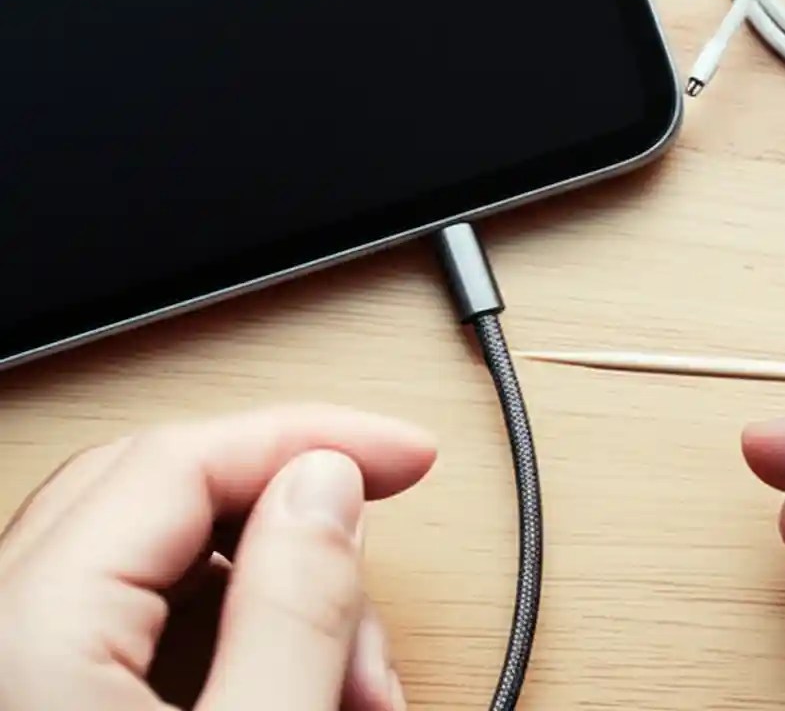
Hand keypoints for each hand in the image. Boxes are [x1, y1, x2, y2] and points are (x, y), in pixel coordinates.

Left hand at [0, 405, 435, 710]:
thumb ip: (291, 618)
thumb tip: (326, 488)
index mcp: (28, 633)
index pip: (177, 461)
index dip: (310, 438)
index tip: (405, 454)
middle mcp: (2, 635)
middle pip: (166, 498)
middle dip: (296, 519)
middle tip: (381, 534)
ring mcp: (21, 672)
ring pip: (165, 566)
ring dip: (282, 601)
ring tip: (360, 685)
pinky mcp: (48, 700)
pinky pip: (146, 628)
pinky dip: (239, 645)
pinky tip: (306, 687)